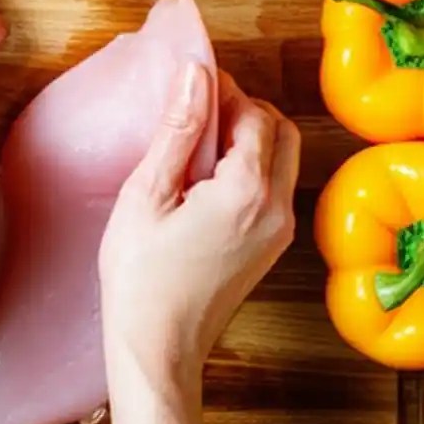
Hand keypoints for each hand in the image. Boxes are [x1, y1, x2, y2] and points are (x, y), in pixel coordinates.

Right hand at [99, 65, 299, 384]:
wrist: (157, 348)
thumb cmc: (140, 277)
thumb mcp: (148, 194)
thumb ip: (178, 130)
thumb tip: (196, 75)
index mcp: (248, 191)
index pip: (253, 114)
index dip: (223, 91)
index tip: (188, 87)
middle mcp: (277, 208)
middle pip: (281, 130)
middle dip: (244, 111)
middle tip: (195, 116)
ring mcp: (279, 231)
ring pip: (283, 158)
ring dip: (250, 139)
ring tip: (196, 151)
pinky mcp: (271, 248)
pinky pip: (274, 189)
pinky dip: (251, 169)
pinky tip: (206, 182)